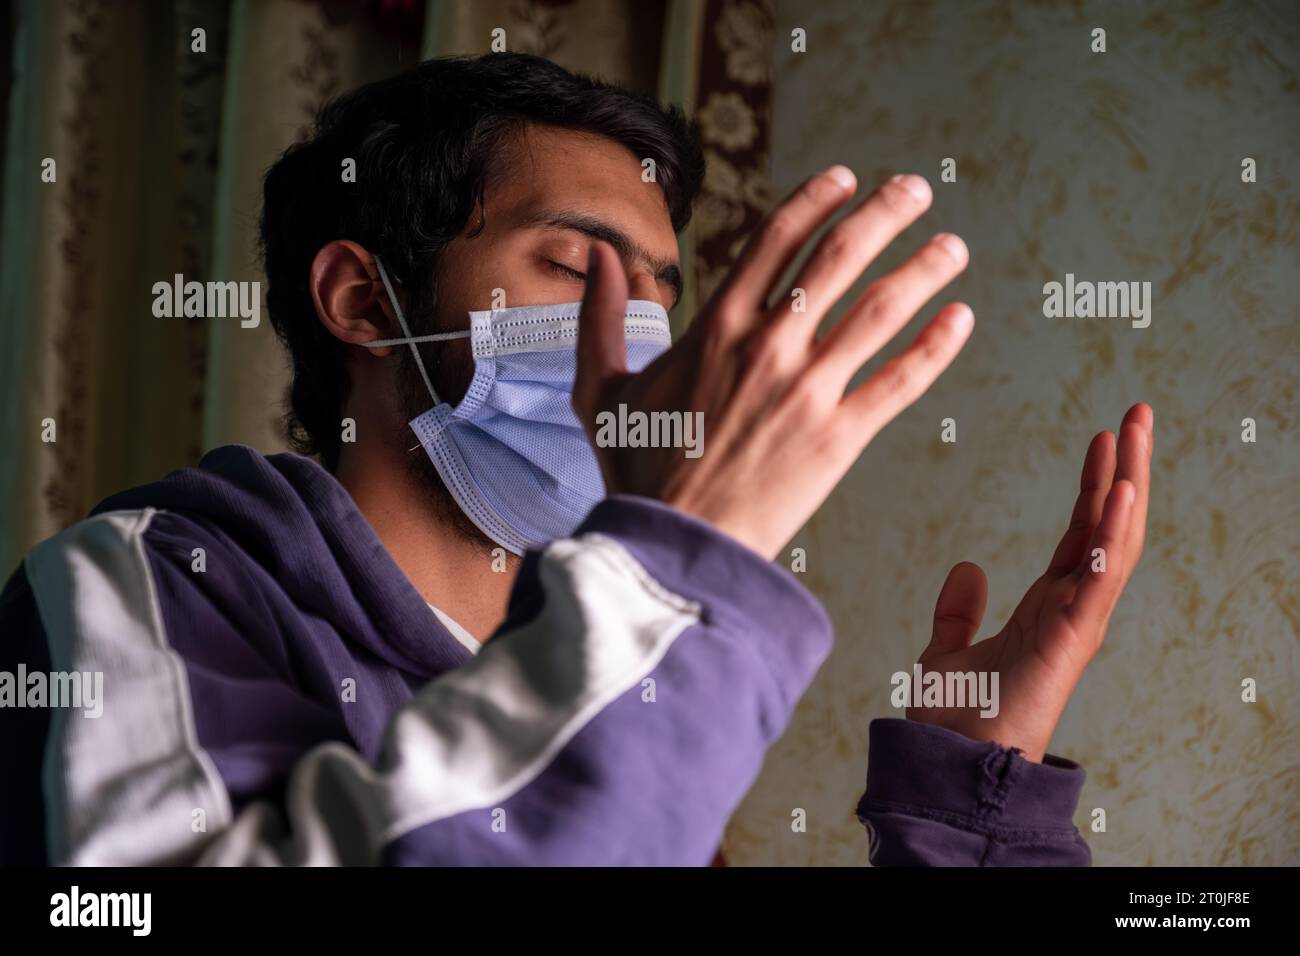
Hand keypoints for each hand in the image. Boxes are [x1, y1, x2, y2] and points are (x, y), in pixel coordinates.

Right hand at [574, 168, 972, 559]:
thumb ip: (602, 318)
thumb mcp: (601, 390)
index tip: (846, 178)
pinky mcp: (838, 439)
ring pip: (878, 312)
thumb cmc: (638, 472)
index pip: (776, 242)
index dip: (816, 201)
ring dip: (921, 271)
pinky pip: (898, 382)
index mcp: (715, 329)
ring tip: (952, 247)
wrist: (674, 546)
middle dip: (883, 215)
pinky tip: (960, 319)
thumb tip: (599, 256)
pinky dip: (934, 348)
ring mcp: (806, 392)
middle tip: (915, 189)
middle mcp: (767, 348)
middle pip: (837, 260)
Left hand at [907, 404, 1153, 760]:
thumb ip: (960, 609)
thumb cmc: (958, 718)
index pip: (1081, 531)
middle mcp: (1072, 607)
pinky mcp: (1072, 636)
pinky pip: (1101, 577)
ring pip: (1115, 539)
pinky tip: (1121, 490)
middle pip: (1109, 524)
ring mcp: (1077, 620)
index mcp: (1050, 605)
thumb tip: (968, 565)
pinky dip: (1112, 533)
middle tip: (1137, 413)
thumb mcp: (949, 648)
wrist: (953, 762)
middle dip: (1125, 467)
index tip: (1102, 437)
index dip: (1094, 484)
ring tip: (1136, 428)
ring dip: (1128, 481)